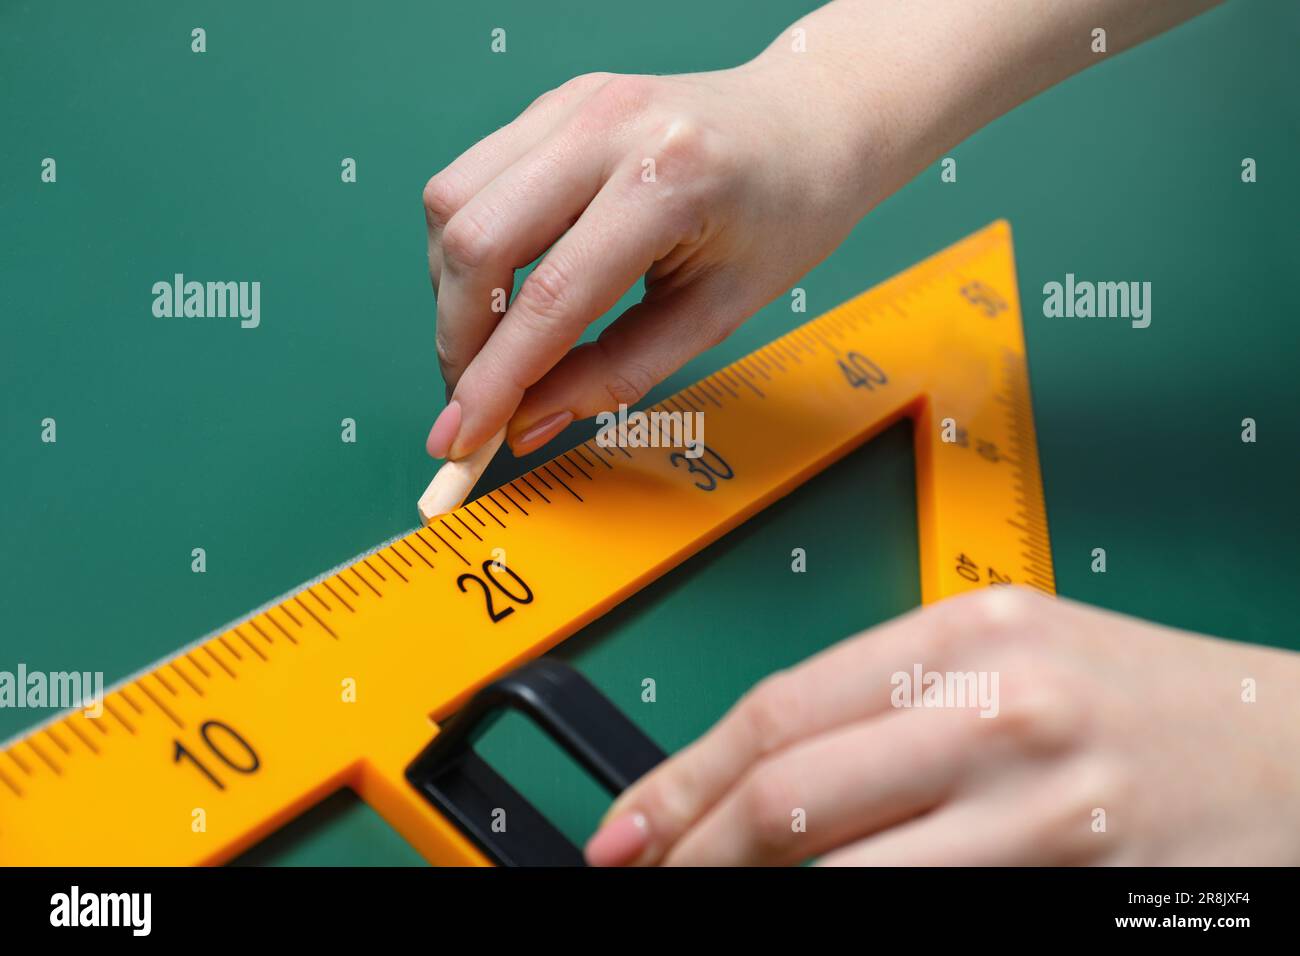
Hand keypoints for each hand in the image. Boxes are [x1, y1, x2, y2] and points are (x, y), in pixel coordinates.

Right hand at [421, 62, 877, 460]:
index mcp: (669, 180)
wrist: (808, 122)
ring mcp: (571, 103)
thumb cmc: (784, 217)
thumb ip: (618, 373)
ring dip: (450, 290)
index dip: (495, 380)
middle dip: (456, 338)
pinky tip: (500, 287)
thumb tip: (529, 423)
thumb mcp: (718, 312)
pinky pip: (471, 177)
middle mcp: (606, 125)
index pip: (550, 296)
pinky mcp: (552, 104)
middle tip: (471, 400)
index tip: (461, 438)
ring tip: (486, 347)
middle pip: (475, 239)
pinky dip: (468, 246)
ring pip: (451, 201)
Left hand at [586, 587, 1299, 864]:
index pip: (778, 708)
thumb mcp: (1013, 656)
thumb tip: (763, 770)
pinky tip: (830, 911)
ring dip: (760, 895)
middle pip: (789, 792)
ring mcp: (1038, 806)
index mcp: (967, 632)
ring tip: (718, 899)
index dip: (679, 779)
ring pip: (841, 872)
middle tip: (649, 878)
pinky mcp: (1071, 884)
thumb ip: (891, 698)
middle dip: (696, 850)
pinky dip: (851, 916)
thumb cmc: (1144, 700)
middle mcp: (997, 707)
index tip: (626, 827)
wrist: (1297, 754)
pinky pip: (923, 914)